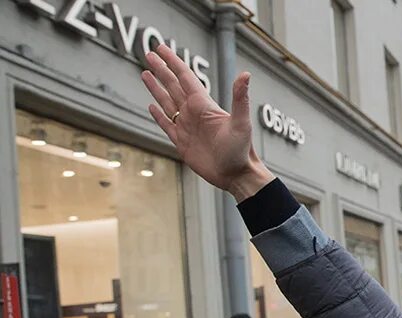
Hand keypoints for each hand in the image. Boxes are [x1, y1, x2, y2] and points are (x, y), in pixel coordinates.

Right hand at [140, 45, 273, 200]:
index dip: (173, 62)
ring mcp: (188, 127)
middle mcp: (195, 113)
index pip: (185, 77)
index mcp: (204, 105)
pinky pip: (167, 124)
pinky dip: (158, 114)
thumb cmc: (242, 150)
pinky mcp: (182, 142)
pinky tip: (152, 106)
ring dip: (156, 88)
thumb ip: (240, 98)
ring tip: (145, 74)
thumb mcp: (241, 123)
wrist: (236, 175)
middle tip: (149, 54)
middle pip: (173, 86)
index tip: (161, 48)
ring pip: (167, 102)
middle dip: (161, 70)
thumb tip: (245, 74)